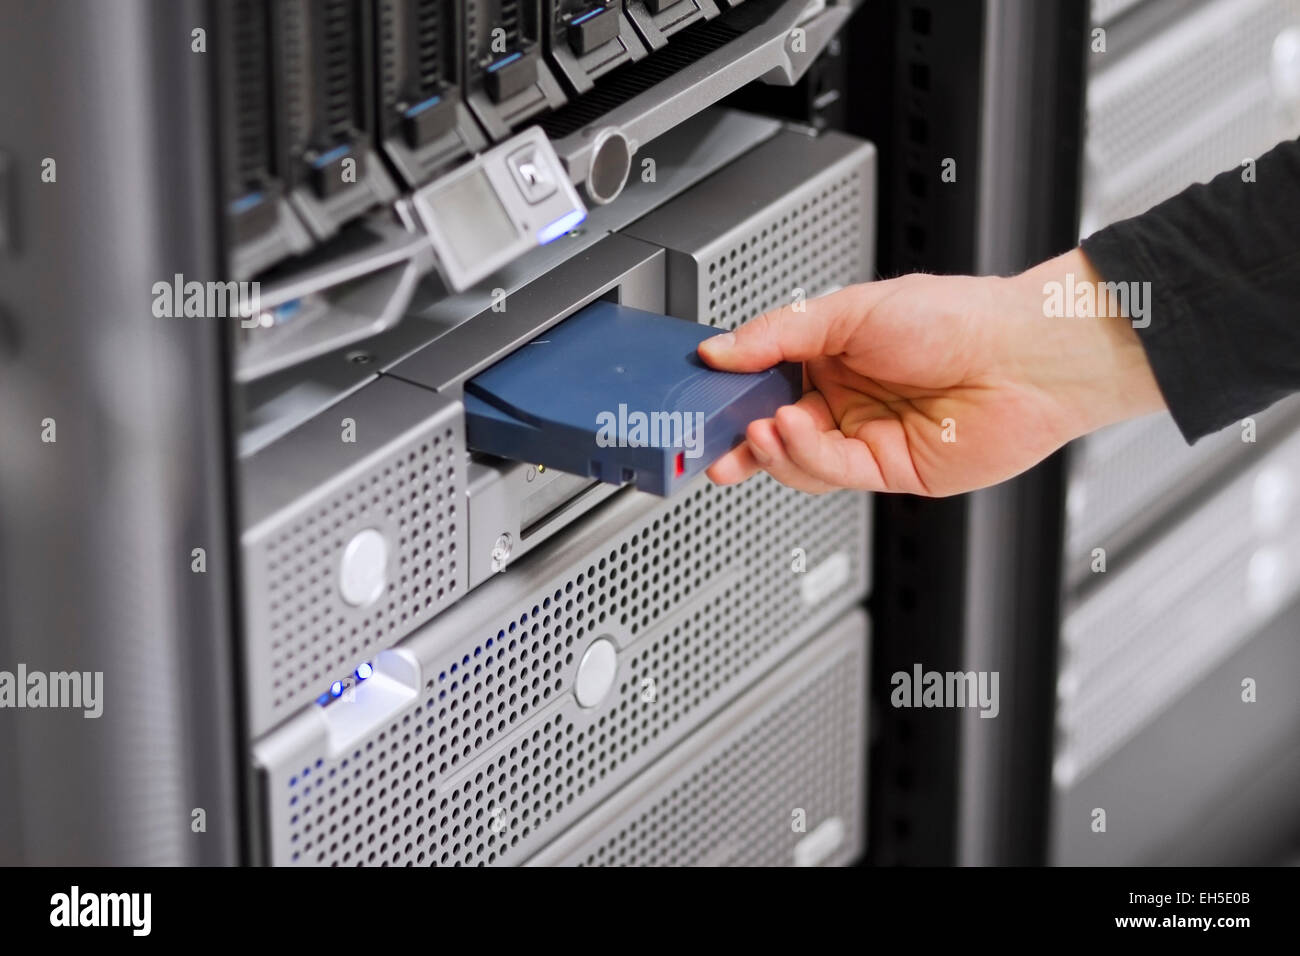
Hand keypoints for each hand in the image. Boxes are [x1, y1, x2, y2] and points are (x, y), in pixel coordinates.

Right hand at [697, 248, 1165, 495]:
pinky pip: (830, 474)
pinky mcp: (888, 473)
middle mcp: (846, 399)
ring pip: (795, 459)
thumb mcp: (849, 310)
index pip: (764, 379)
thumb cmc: (957, 316)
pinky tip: (792, 432)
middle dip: (734, 439)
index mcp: (831, 354)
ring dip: (769, 448)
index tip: (697, 395)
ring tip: (757, 429)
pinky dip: (804, 456)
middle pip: (772, 428)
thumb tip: (720, 350)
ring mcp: (866, 439)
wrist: (1025, 356)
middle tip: (703, 441)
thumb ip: (778, 334)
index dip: (730, 392)